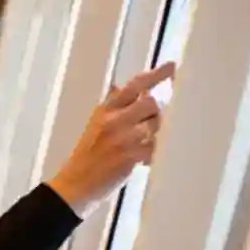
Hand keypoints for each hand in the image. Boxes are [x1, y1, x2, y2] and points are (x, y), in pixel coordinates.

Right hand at [47, 62, 174, 216]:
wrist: (77, 183)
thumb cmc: (88, 154)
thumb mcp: (95, 123)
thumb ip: (111, 105)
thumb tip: (120, 87)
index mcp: (105, 110)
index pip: (134, 85)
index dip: (156, 74)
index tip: (172, 66)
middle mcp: (114, 120)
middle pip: (151, 103)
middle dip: (155, 113)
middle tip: (148, 125)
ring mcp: (124, 138)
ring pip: (155, 126)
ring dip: (153, 135)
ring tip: (139, 146)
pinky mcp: (132, 156)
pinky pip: (154, 147)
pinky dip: (151, 153)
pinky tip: (140, 160)